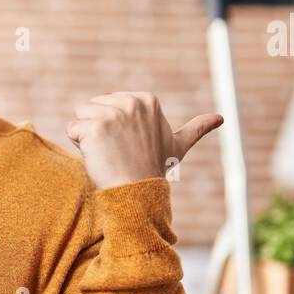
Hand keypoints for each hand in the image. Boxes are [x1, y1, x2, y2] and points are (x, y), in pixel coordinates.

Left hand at [66, 92, 222, 189]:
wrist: (137, 194)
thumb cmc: (153, 170)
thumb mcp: (178, 146)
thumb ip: (197, 128)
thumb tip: (222, 118)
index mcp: (146, 99)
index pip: (107, 103)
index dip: (113, 126)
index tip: (130, 144)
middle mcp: (130, 101)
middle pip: (91, 107)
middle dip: (98, 130)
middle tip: (118, 151)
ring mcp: (113, 113)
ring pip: (80, 117)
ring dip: (86, 137)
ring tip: (108, 153)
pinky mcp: (95, 126)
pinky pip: (72, 129)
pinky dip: (78, 145)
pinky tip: (97, 157)